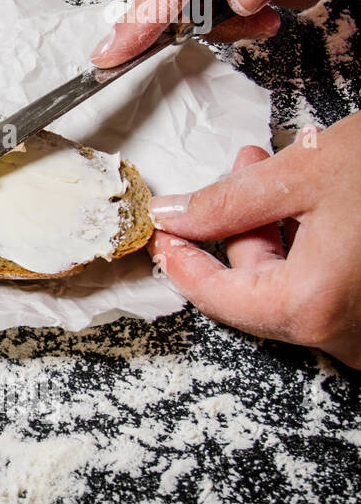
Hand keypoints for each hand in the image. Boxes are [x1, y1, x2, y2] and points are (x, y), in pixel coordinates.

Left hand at [148, 112, 360, 368]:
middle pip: (257, 293)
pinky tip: (311, 199)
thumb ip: (227, 202)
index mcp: (313, 305)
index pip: (216, 297)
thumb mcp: (305, 172)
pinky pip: (333, 288)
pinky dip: (312, 247)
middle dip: (235, 230)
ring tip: (268, 169)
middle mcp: (347, 334)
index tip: (162, 233)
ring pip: (296, 287)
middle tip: (229, 177)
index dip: (180, 261)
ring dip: (273, 231)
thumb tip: (174, 217)